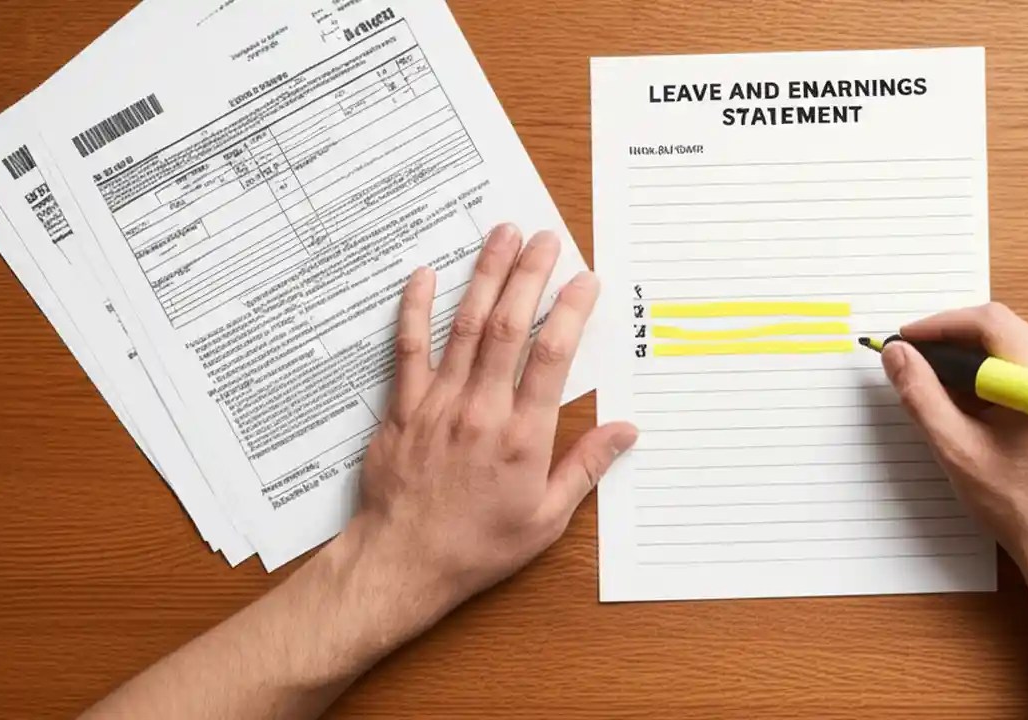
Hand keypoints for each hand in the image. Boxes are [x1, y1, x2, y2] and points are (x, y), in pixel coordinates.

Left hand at [339, 224, 636, 651]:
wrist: (402, 564)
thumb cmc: (476, 547)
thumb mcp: (546, 519)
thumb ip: (586, 468)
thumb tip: (625, 430)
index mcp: (523, 436)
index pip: (551, 356)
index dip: (570, 311)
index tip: (585, 280)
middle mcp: (481, 410)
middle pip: (508, 327)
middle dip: (529, 275)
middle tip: (545, 237)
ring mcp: (438, 405)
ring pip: (464, 327)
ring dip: (486, 276)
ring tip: (501, 236)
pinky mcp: (403, 408)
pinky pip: (408, 349)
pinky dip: (416, 309)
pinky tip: (426, 276)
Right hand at [880, 303, 1027, 566]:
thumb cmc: (1014, 503)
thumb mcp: (956, 448)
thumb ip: (922, 395)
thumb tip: (896, 354)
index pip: (991, 323)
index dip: (941, 325)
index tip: (904, 341)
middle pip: (1003, 328)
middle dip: (952, 339)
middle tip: (912, 360)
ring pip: (1012, 343)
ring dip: (969, 355)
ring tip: (933, 380)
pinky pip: (1024, 363)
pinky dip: (989, 370)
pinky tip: (965, 395)